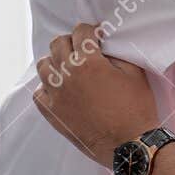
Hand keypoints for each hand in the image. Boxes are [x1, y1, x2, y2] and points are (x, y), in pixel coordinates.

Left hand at [32, 24, 157, 163]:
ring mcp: (56, 94)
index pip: (81, 32)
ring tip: (69, 68)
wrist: (128, 144)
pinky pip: (38, 92)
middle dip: (72, 42)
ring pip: (44, 65)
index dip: (91, 30)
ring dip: (56, 61)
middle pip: (58, 44)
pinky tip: (61, 89)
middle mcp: (67, 75)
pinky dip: (47, 86)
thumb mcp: (135, 74)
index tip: (98, 36)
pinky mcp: (51, 112)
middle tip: (84, 50)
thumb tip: (105, 47)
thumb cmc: (136, 108)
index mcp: (89, 62)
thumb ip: (117, 54)